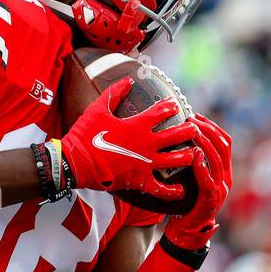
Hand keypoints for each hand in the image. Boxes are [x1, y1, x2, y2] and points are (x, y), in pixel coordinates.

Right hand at [56, 77, 196, 197]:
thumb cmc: (85, 135)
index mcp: (137, 125)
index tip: (175, 105)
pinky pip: (160, 188)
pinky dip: (172, 191)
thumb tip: (128, 80)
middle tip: (194, 128)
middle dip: (188, 131)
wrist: (75, 163)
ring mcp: (146, 163)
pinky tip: (181, 190)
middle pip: (176, 135)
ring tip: (195, 153)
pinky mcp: (140, 181)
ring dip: (187, 156)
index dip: (169, 107)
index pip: (160, 113)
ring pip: (175, 160)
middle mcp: (147, 144)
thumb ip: (114, 93)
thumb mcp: (97, 109)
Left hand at [164, 114, 231, 250]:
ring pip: (216, 160)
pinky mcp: (211, 200)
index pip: (225, 142)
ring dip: (203, 143)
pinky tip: (193, 156)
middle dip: (207, 130)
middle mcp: (225, 177)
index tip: (197, 115)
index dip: (213, 126)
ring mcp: (220, 189)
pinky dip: (202, 167)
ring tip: (190, 131)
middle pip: (222, 147)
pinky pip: (208, 181)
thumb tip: (179, 136)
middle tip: (190, 119)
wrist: (188, 229)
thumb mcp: (190, 176)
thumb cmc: (186, 200)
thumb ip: (191, 160)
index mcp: (223, 170)